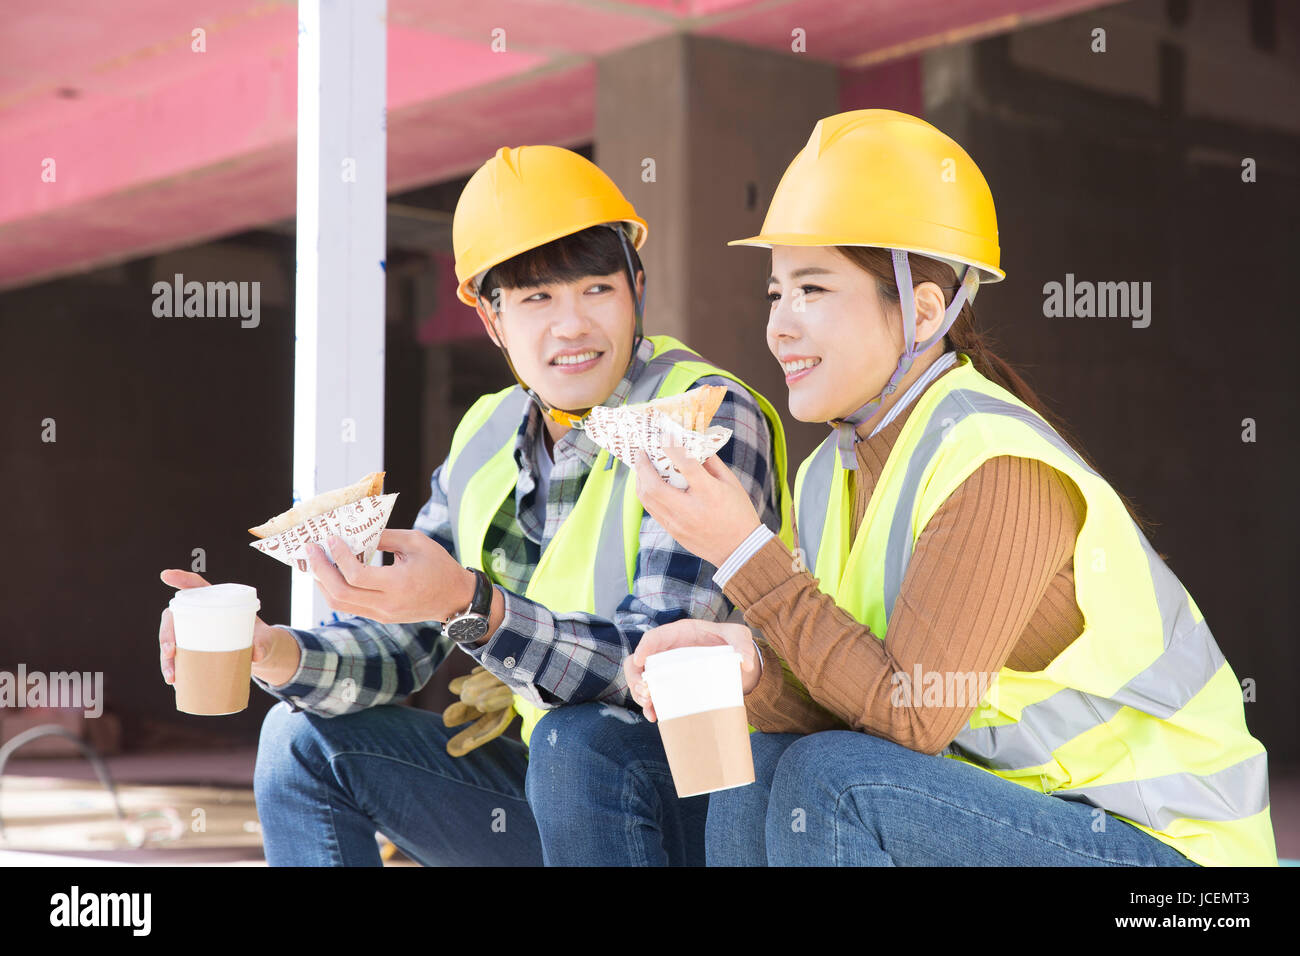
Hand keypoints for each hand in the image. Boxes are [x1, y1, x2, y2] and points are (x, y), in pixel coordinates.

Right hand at [158, 570, 299, 686]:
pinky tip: (175, 682)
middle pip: (175, 617)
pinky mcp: (194, 650)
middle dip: (167, 634)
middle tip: (170, 652)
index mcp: (217, 602)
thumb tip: (256, 655)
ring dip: (166, 659)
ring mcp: (194, 633)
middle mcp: (201, 615)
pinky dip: (173, 669)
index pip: (196, 586)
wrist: (260, 653)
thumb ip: (262, 644)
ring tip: (172, 677)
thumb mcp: (264, 639)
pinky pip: (178, 658)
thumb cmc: (260, 638)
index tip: (166, 575)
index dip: (181, 579)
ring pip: (171, 641)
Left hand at [302, 529, 476, 623]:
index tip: (331, 539)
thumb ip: (385, 537)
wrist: (455, 598)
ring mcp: (382, 614)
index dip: (339, 557)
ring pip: (340, 603)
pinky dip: (335, 589)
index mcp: (399, 584)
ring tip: (316, 561)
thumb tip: (355, 531)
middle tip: (311, 550)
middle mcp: (387, 604)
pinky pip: (349, 605)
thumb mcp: (416, 542)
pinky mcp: (380, 616)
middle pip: (340, 594)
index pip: (357, 575)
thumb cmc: (439, 565)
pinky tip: (331, 572)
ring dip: (323, 582)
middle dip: (321, 570)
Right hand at [625, 619, 760, 721]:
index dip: (643, 647)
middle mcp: (667, 652)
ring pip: (641, 681)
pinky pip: (654, 697)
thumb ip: (742, 643)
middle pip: (638, 662)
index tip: (639, 660)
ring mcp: (666, 671)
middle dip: (636, 677)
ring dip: (640, 694)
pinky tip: (655, 716)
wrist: (736, 664)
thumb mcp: (739, 636)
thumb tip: (745, 662)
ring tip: (649, 705)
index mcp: (678, 634)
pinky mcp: (671, 687)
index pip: (654, 637)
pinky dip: (651, 707)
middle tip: (645, 691)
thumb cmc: (732, 643)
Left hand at [633, 443, 761, 567]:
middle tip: (640, 452)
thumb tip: (692, 444)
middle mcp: (690, 510)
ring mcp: (678, 524)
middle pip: (655, 486)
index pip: (686, 465)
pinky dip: (646, 494)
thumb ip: (711, 462)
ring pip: (648, 500)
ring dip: (640, 481)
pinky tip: (647, 485)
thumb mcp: (731, 483)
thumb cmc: (738, 512)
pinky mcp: (673, 532)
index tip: (663, 436)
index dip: (671, 447)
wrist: (740, 550)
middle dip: (643, 467)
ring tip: (641, 467)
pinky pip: (652, 510)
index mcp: (709, 493)